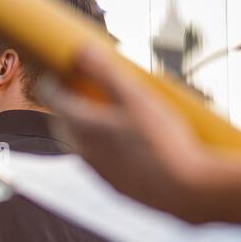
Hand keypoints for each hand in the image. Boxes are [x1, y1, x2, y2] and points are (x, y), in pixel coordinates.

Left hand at [39, 46, 229, 222]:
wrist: (187, 191)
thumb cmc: (164, 141)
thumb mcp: (138, 98)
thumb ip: (108, 73)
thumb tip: (82, 50)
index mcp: (84, 127)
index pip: (53, 98)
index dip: (53, 81)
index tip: (61, 70)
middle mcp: (84, 152)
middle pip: (63, 122)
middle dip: (68, 104)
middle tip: (82, 89)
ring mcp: (98, 172)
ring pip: (81, 144)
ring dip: (86, 128)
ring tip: (106, 113)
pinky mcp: (114, 186)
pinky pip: (99, 162)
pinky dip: (103, 148)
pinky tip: (125, 143)